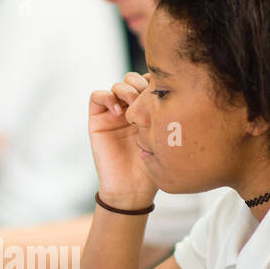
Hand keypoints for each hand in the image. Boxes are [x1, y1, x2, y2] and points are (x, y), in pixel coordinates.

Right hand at [88, 72, 157, 208]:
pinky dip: (107, 97)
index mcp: (147, 112)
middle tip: (147, 100)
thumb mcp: (163, 139)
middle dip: (141, 84)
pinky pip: (96, 96)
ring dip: (126, 89)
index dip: (155, 82)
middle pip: (133, 78)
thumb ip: (164, 117)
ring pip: (117, 84)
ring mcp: (113, 113)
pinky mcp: (97, 120)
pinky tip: (119, 112)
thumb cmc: (151, 168)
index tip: (163, 93)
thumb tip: (172, 91)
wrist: (131, 190)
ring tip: (133, 106)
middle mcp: (130, 109)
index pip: (149, 83)